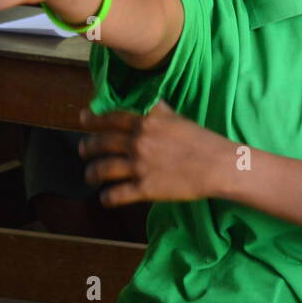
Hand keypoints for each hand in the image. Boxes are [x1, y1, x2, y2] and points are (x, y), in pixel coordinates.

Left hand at [81, 102, 233, 205]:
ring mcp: (139, 166)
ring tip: (90, 176)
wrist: (218, 165)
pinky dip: (107, 197)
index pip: (112, 119)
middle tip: (83, 150)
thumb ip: (160, 112)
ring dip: (92, 173)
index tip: (83, 119)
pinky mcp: (144, 188)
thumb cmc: (202, 140)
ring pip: (102, 169)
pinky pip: (116, 194)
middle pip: (102, 144)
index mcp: (147, 123)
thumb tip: (151, 105)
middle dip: (88, 147)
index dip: (94, 119)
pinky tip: (106, 198)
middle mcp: (138, 142)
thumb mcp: (179, 119)